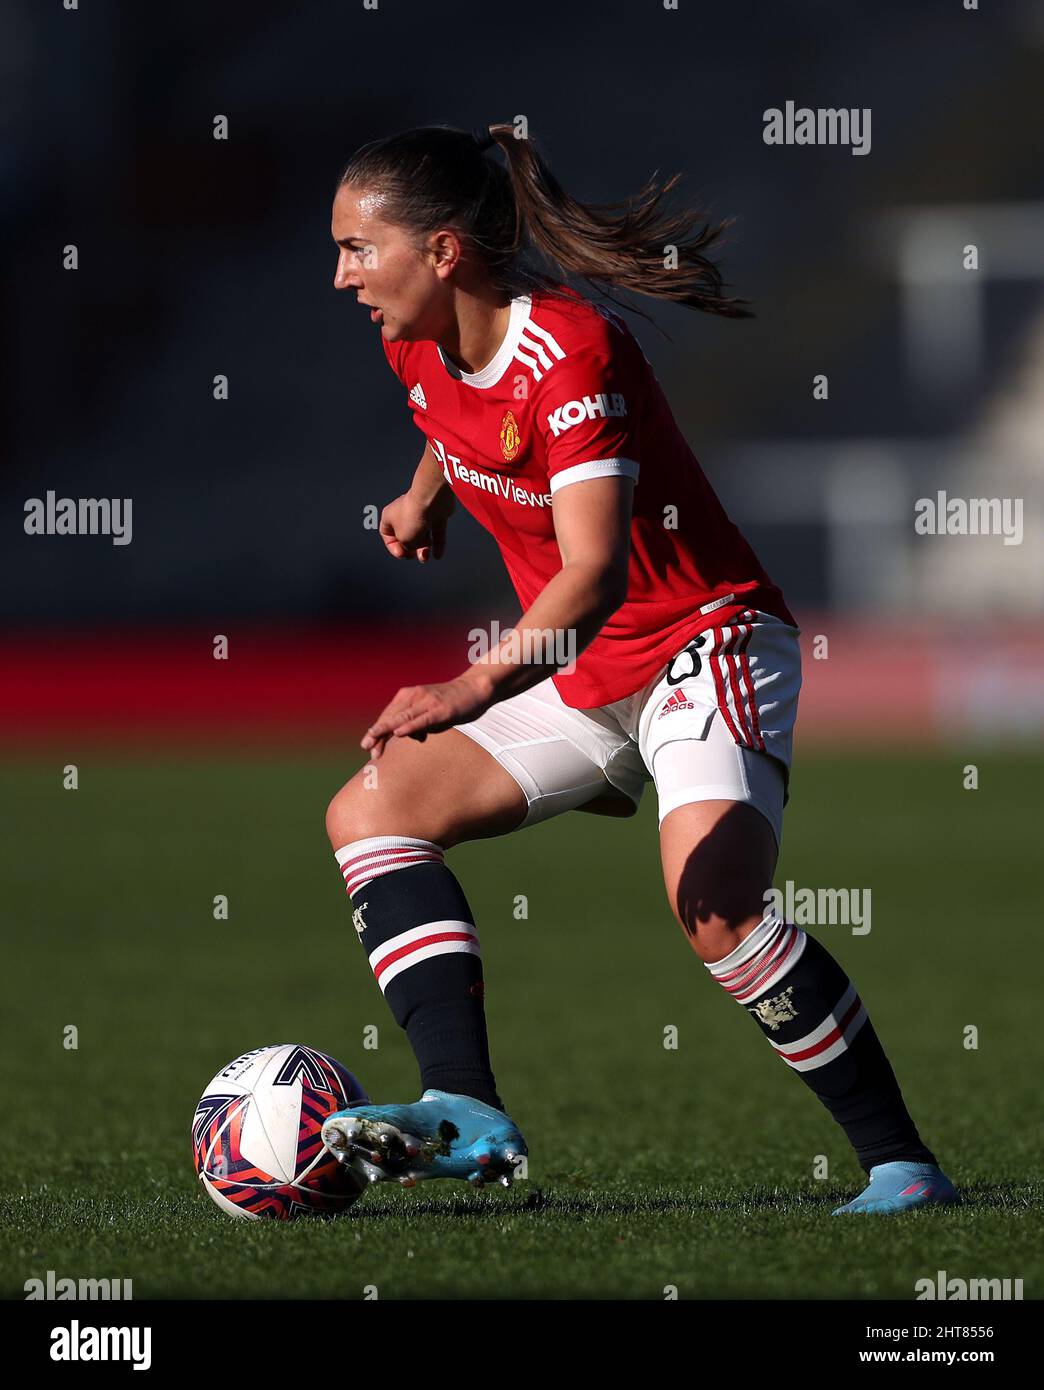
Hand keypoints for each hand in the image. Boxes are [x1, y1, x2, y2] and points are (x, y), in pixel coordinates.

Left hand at [361, 671, 495, 758]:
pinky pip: (422, 719)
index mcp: (408, 696)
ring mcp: (427, 702)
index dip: (377, 731)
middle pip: (391, 717)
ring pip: (402, 717)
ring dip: (387, 729)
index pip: (388, 715)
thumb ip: (417, 721)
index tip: (367, 747)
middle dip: (377, 733)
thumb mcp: (429, 710)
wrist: (473, 688)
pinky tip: (399, 733)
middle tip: (366, 748)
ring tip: (373, 740)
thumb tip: (409, 736)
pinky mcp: (441, 709)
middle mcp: (414, 696)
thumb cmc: (450, 701)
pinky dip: (410, 726)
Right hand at [379, 488, 454, 563]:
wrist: (432, 499)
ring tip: (425, 557)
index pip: (387, 535)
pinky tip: (437, 555)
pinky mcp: (437, 514)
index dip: (393, 547)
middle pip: (406, 535)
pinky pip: (436, 532)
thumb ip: (406, 547)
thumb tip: (414, 548)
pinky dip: (437, 544)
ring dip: (423, 548)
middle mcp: (405, 513)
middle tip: (413, 556)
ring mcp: (422, 513)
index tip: (401, 554)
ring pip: (422, 534)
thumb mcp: (404, 539)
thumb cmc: (413, 516)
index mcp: (390, 516)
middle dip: (410, 549)